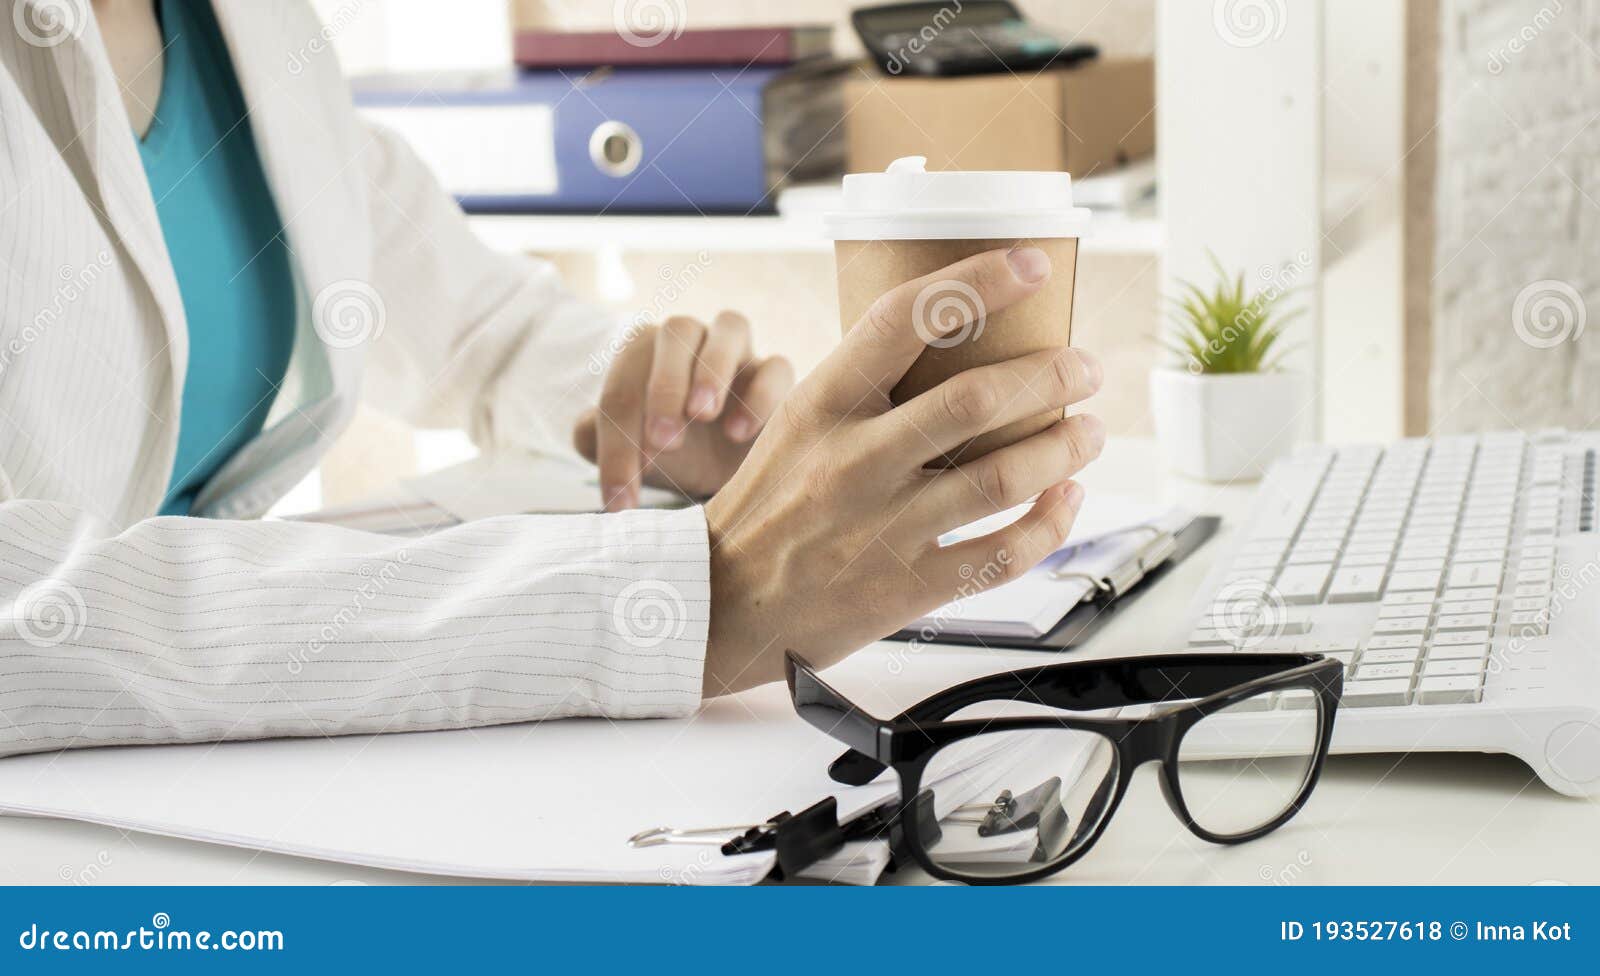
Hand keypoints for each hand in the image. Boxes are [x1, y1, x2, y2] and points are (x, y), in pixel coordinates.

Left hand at [574, 313, 793, 510]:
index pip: (623, 386)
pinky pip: (777, 366)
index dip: (617, 441)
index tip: (620, 497)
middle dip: (665, 386)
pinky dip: (761, 393)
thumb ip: (595, 439)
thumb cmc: (670, 452)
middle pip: (676, 333)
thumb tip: (585, 432)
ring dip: (713, 368)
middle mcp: (691, 338)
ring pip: (730, 326)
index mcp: (644, 351)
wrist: (722, 469)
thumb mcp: (630, 453)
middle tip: (663, 441)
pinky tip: (741, 434)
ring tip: (703, 417)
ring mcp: (738, 349)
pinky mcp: (776, 374)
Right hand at [701, 246, 1104, 695]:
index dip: (977, 281)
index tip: (1031, 264)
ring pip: (1002, 477)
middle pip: (975, 399)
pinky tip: (1065, 499)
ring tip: (1088, 430)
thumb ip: (862, 391)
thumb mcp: (795, 427)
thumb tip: (951, 345)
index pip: (903, 319)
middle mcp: (854, 462)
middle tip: (1084, 367)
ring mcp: (884, 528)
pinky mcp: (909, 587)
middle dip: (1050, 374)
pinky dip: (1049, 523)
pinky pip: (1002, 554)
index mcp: (822, 406)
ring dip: (1063, 448)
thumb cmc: (766, 510)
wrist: (722, 607)